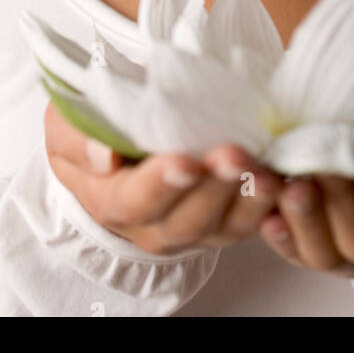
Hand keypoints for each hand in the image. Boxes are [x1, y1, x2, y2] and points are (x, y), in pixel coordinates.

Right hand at [44, 101, 286, 254]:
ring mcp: (196, 227)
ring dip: (249, 200)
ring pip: (225, 226)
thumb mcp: (64, 125)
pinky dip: (273, 204)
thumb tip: (104, 157)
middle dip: (214, 189)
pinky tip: (289, 180)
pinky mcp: (227, 220)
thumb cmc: (91, 130)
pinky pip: (253, 222)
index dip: (162, 184)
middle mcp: (155, 225)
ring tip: (267, 173)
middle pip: (187, 219)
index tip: (185, 159)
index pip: (136, 200)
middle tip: (234, 157)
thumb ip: (77, 139)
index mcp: (112, 201)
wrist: (115, 145)